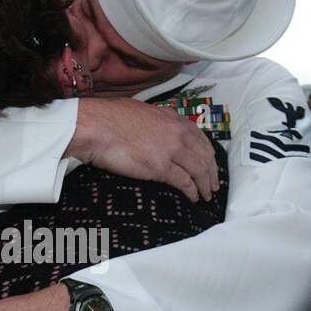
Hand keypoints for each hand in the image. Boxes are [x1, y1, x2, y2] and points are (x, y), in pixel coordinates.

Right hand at [69, 99, 218, 202]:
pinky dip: (192, 192)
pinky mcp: (161, 168)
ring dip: (205, 186)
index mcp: (173, 119)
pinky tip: (193, 198)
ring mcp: (171, 150)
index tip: (210, 164)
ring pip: (199, 171)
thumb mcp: (141, 112)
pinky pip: (185, 182)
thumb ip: (156, 122)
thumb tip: (157, 131)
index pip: (201, 138)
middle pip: (205, 156)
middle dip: (212, 173)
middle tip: (213, 185)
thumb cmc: (110, 118)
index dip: (209, 154)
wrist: (97, 127)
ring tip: (206, 196)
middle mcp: (177, 133)